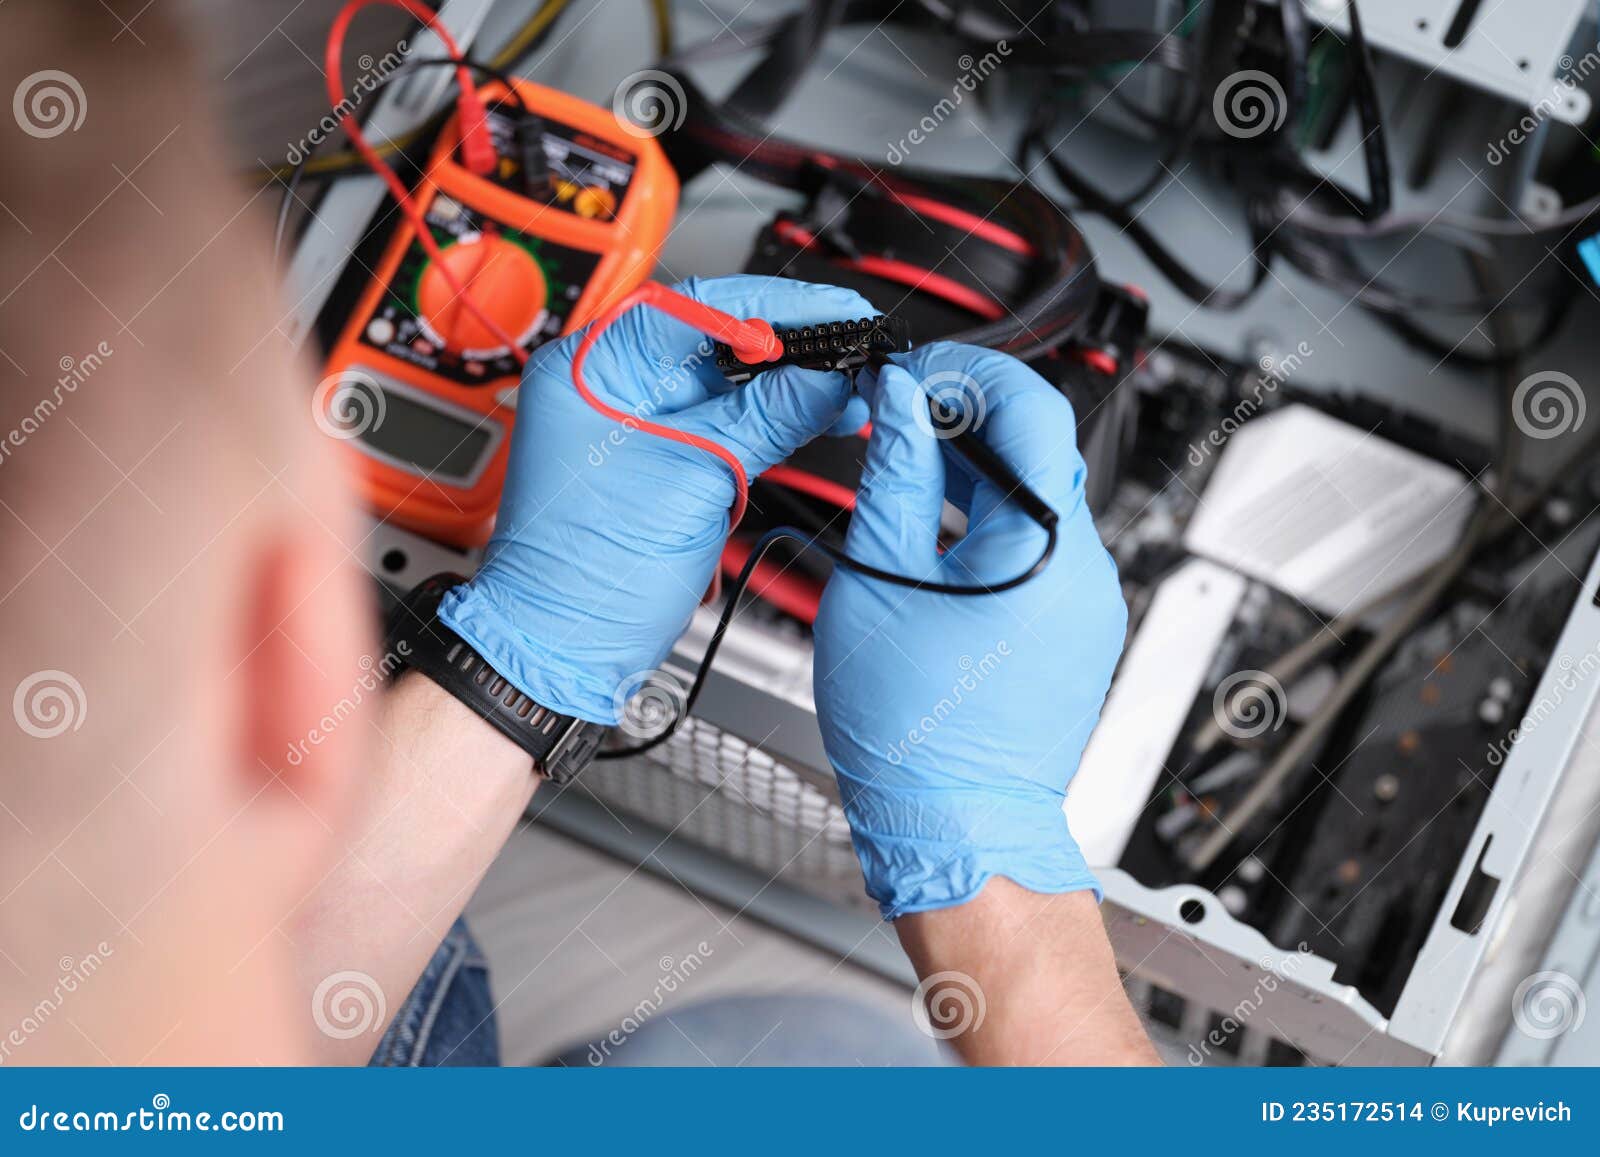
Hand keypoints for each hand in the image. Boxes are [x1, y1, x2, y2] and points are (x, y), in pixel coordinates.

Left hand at [441, 275, 872, 722]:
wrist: (561, 655)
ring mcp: (632, 428)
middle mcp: (607, 388)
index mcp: (590, 369)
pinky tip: (807, 429)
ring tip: (842, 402)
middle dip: (790, 354)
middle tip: (852, 361)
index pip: (696, 306)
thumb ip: (767, 419)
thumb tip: (827, 379)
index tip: (837, 312)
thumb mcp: (695, 481)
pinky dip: (763, 433)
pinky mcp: (656, 466)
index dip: (777, 306)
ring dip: (785, 397)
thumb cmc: (584, 578)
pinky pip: (720, 431)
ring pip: (725, 390)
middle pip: (715, 344)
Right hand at [812, 342, 1126, 918]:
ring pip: (1039, 500)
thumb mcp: (880, 582)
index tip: (915, 372)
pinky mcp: (1078, 631)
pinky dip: (992, 525)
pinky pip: (1042, 551)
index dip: (966, 371)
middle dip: (965, 419)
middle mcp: (1087, 570)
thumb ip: (895, 475)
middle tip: (897, 414)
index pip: (1030, 406)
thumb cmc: (916, 735)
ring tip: (906, 469)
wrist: (956, 827)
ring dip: (976, 472)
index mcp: (1044, 547)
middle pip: (1038, 451)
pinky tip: (937, 531)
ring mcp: (1090, 604)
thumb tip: (901, 402)